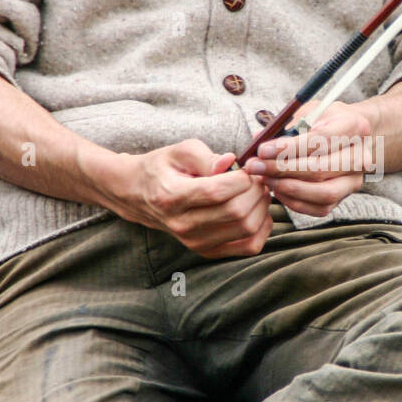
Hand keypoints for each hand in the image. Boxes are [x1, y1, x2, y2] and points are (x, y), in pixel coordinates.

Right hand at [100, 139, 272, 257]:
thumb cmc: (163, 169)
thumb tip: (230, 162)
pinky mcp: (207, 251)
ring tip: (258, 191)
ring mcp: (195, 242)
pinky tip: (257, 210)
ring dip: (261, 207)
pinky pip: (248, 246)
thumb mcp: (179, 151)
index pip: (216, 192)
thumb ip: (206, 156)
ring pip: (246, 229)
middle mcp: (182, 224)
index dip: (241, 179)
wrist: (140, 195)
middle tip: (257, 178)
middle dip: (255, 191)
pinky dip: (262, 228)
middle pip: (236, 212)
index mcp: (171, 196)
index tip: (247, 168)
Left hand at [243, 99, 376, 216]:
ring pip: (322, 193)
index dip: (289, 147)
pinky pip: (319, 207)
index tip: (262, 149)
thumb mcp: (308, 112)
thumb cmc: (324, 120)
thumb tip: (259, 139)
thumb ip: (285, 125)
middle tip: (254, 166)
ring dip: (287, 188)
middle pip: (320, 169)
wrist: (350, 136)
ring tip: (264, 178)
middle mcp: (361, 156)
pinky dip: (295, 202)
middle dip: (281, 169)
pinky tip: (277, 189)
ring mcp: (355, 180)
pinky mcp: (345, 197)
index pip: (321, 140)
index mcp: (354, 126)